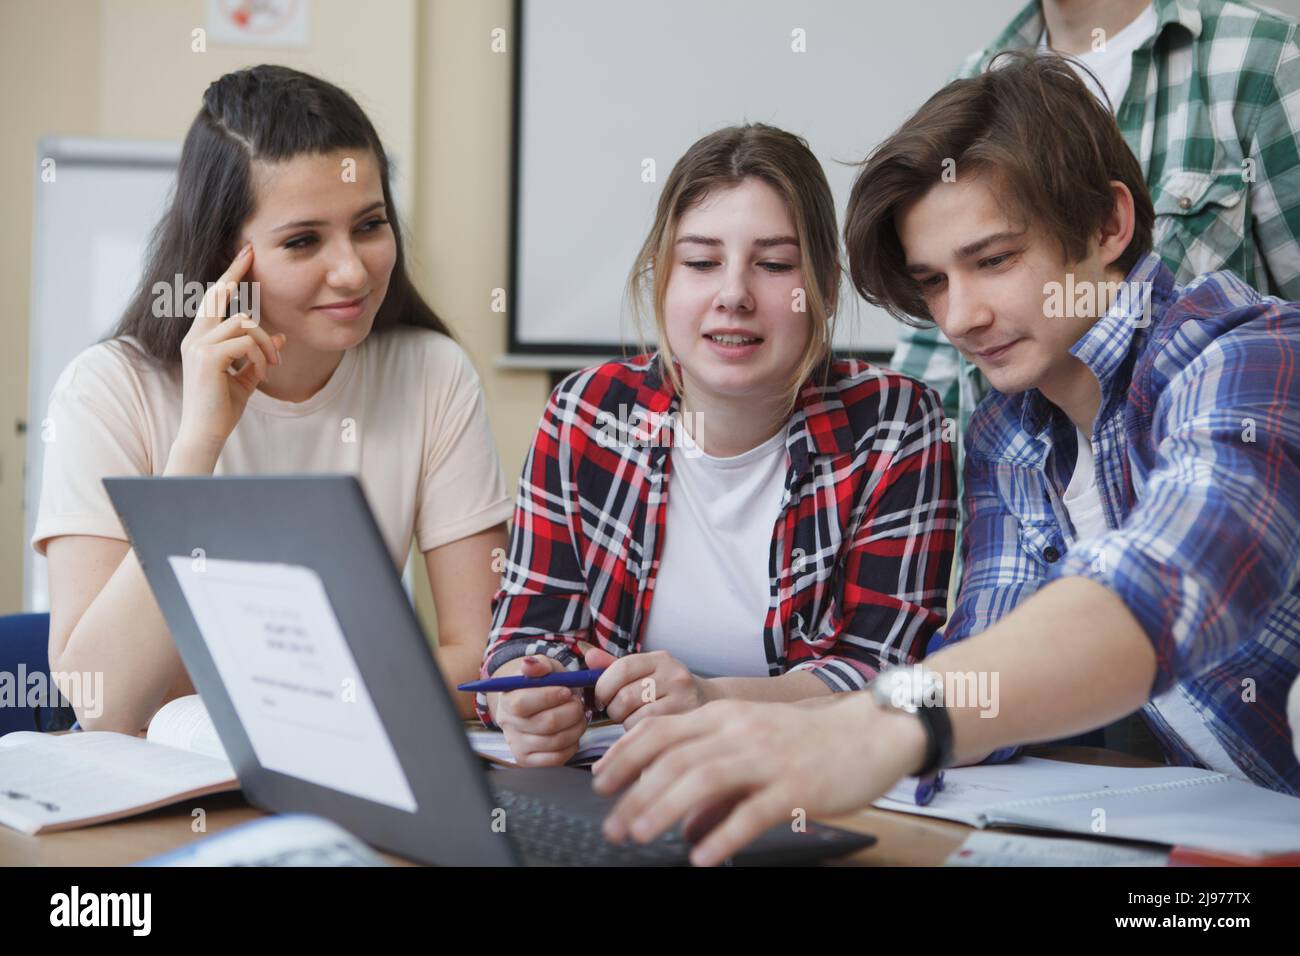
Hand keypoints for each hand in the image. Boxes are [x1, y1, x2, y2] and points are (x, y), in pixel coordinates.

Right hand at [176, 244, 283, 454]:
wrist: (205, 433)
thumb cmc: (221, 407)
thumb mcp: (245, 376)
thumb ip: (258, 355)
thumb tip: (280, 335)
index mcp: (200, 338)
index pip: (214, 299)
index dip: (229, 275)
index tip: (244, 254)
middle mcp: (195, 337)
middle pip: (218, 294)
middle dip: (236, 272)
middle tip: (252, 253)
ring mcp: (198, 345)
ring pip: (245, 323)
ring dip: (266, 343)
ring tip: (271, 364)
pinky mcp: (208, 357)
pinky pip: (247, 342)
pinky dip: (262, 356)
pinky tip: (262, 373)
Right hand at [490, 655, 588, 766]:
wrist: (536, 703)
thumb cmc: (543, 685)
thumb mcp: (544, 668)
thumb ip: (539, 664)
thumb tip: (530, 665)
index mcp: (507, 699)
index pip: (522, 703)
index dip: (549, 697)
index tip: (567, 691)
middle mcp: (508, 724)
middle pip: (546, 724)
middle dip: (571, 711)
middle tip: (578, 703)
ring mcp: (517, 745)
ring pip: (555, 742)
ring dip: (576, 727)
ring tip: (578, 716)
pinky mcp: (529, 760)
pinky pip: (556, 759)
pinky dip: (572, 745)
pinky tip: (572, 732)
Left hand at [586, 647, 713, 730]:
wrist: (710, 704)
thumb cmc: (668, 689)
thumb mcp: (645, 672)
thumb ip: (614, 666)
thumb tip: (587, 655)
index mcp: (659, 659)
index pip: (622, 667)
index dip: (603, 685)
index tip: (600, 697)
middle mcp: (673, 674)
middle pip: (625, 696)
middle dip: (613, 708)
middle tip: (617, 711)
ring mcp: (682, 698)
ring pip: (634, 716)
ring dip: (625, 722)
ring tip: (633, 718)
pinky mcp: (684, 720)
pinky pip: (646, 730)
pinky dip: (637, 731)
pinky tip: (644, 727)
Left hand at [590, 694, 926, 865]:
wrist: (870, 733)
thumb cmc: (808, 740)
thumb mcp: (753, 744)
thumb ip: (716, 779)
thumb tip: (686, 827)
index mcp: (725, 716)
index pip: (660, 730)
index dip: (625, 755)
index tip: (601, 781)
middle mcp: (740, 731)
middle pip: (674, 759)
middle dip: (636, 794)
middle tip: (614, 826)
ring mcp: (767, 757)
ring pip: (703, 779)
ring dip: (665, 809)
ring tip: (641, 836)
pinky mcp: (796, 786)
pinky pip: (752, 812)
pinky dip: (722, 834)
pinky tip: (702, 855)